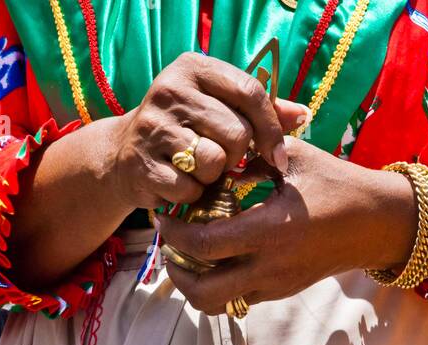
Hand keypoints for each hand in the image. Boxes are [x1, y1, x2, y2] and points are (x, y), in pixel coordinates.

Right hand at [111, 53, 309, 208]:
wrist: (125, 154)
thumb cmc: (185, 130)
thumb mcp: (218, 107)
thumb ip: (258, 110)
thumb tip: (302, 115)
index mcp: (194, 67)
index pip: (250, 92)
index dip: (271, 129)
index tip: (278, 156)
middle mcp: (170, 90)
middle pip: (236, 133)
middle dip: (237, 155)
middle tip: (222, 158)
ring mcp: (153, 127)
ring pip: (214, 162)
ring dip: (214, 176)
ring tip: (198, 169)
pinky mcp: (142, 164)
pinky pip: (190, 188)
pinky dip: (192, 194)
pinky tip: (180, 183)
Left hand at [157, 139, 417, 313]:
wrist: (374, 222)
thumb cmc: (335, 182)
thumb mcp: (292, 158)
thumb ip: (249, 159)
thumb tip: (210, 156)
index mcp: (269, 231)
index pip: (203, 245)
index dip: (173, 234)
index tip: (163, 216)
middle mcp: (269, 267)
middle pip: (203, 293)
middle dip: (175, 272)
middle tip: (167, 246)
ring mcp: (275, 285)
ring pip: (218, 305)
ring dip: (194, 286)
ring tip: (185, 257)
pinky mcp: (281, 292)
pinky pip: (237, 301)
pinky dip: (217, 286)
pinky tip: (215, 260)